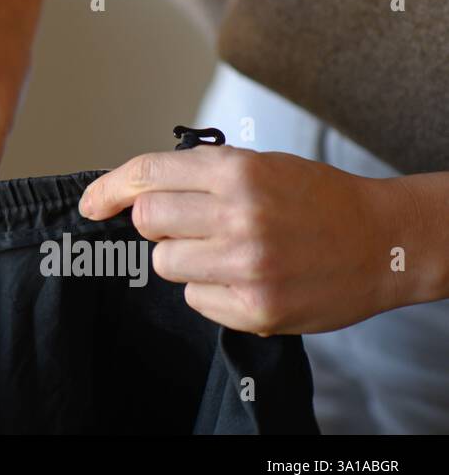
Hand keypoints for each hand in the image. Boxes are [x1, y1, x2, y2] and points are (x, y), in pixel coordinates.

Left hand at [78, 144, 412, 334]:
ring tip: (227, 251)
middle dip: (156, 224)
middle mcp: (238, 216)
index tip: (90, 205)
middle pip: (147, 221)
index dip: (108, 189)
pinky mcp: (256, 309)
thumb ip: (199, 175)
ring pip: (165, 263)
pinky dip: (210, 291)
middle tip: (189, 225)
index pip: (146, 174)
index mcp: (237, 172)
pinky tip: (246, 278)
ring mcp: (246, 266)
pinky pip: (195, 300)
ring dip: (184, 258)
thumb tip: (132, 191)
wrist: (383, 241)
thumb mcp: (259, 165)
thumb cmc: (316, 199)